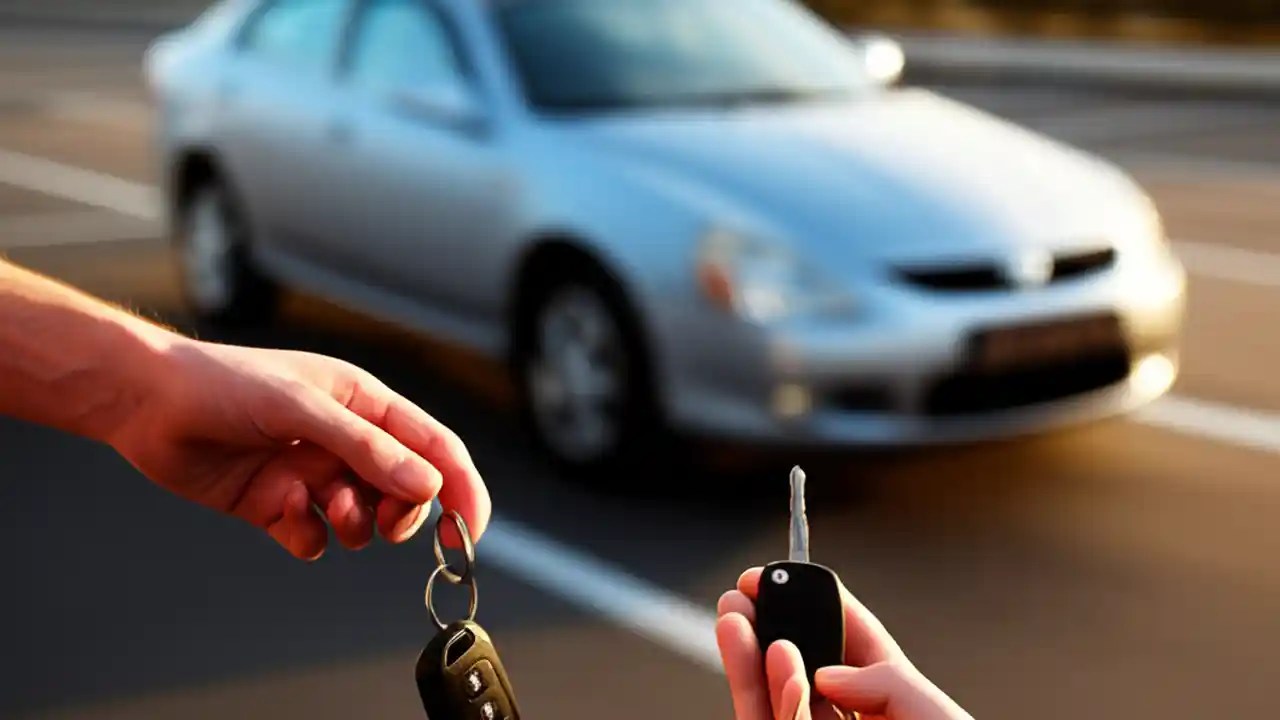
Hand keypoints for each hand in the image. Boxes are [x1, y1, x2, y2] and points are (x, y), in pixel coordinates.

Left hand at [106, 337, 489, 560]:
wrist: (148, 403)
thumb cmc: (226, 384)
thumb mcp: (304, 408)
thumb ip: (368, 449)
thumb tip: (427, 487)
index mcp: (366, 405)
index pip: (434, 448)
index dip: (461, 488)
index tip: (469, 529)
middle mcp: (346, 440)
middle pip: (406, 491)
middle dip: (402, 512)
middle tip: (386, 522)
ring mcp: (313, 474)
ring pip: (363, 518)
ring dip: (352, 522)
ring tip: (321, 505)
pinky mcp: (278, 505)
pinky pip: (314, 538)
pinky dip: (306, 534)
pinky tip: (282, 512)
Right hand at [716, 567, 972, 719]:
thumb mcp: (930, 713)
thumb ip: (881, 679)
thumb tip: (824, 672)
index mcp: (886, 705)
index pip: (845, 646)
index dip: (813, 609)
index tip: (782, 577)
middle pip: (796, 673)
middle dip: (763, 632)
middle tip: (739, 596)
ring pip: (774, 706)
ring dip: (750, 660)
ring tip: (738, 618)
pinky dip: (779, 699)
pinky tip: (782, 663)